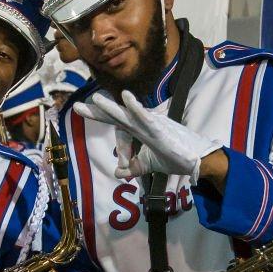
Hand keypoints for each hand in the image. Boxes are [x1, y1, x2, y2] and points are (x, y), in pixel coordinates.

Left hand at [74, 91, 221, 181]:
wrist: (195, 160)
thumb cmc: (174, 157)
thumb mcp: (148, 165)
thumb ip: (133, 167)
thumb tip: (116, 174)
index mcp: (138, 130)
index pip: (114, 121)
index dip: (97, 115)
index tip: (79, 109)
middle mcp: (142, 124)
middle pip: (116, 116)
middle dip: (97, 111)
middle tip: (76, 106)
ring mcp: (151, 126)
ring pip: (128, 115)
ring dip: (112, 107)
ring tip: (96, 98)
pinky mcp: (161, 130)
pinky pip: (146, 118)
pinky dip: (136, 108)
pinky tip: (126, 98)